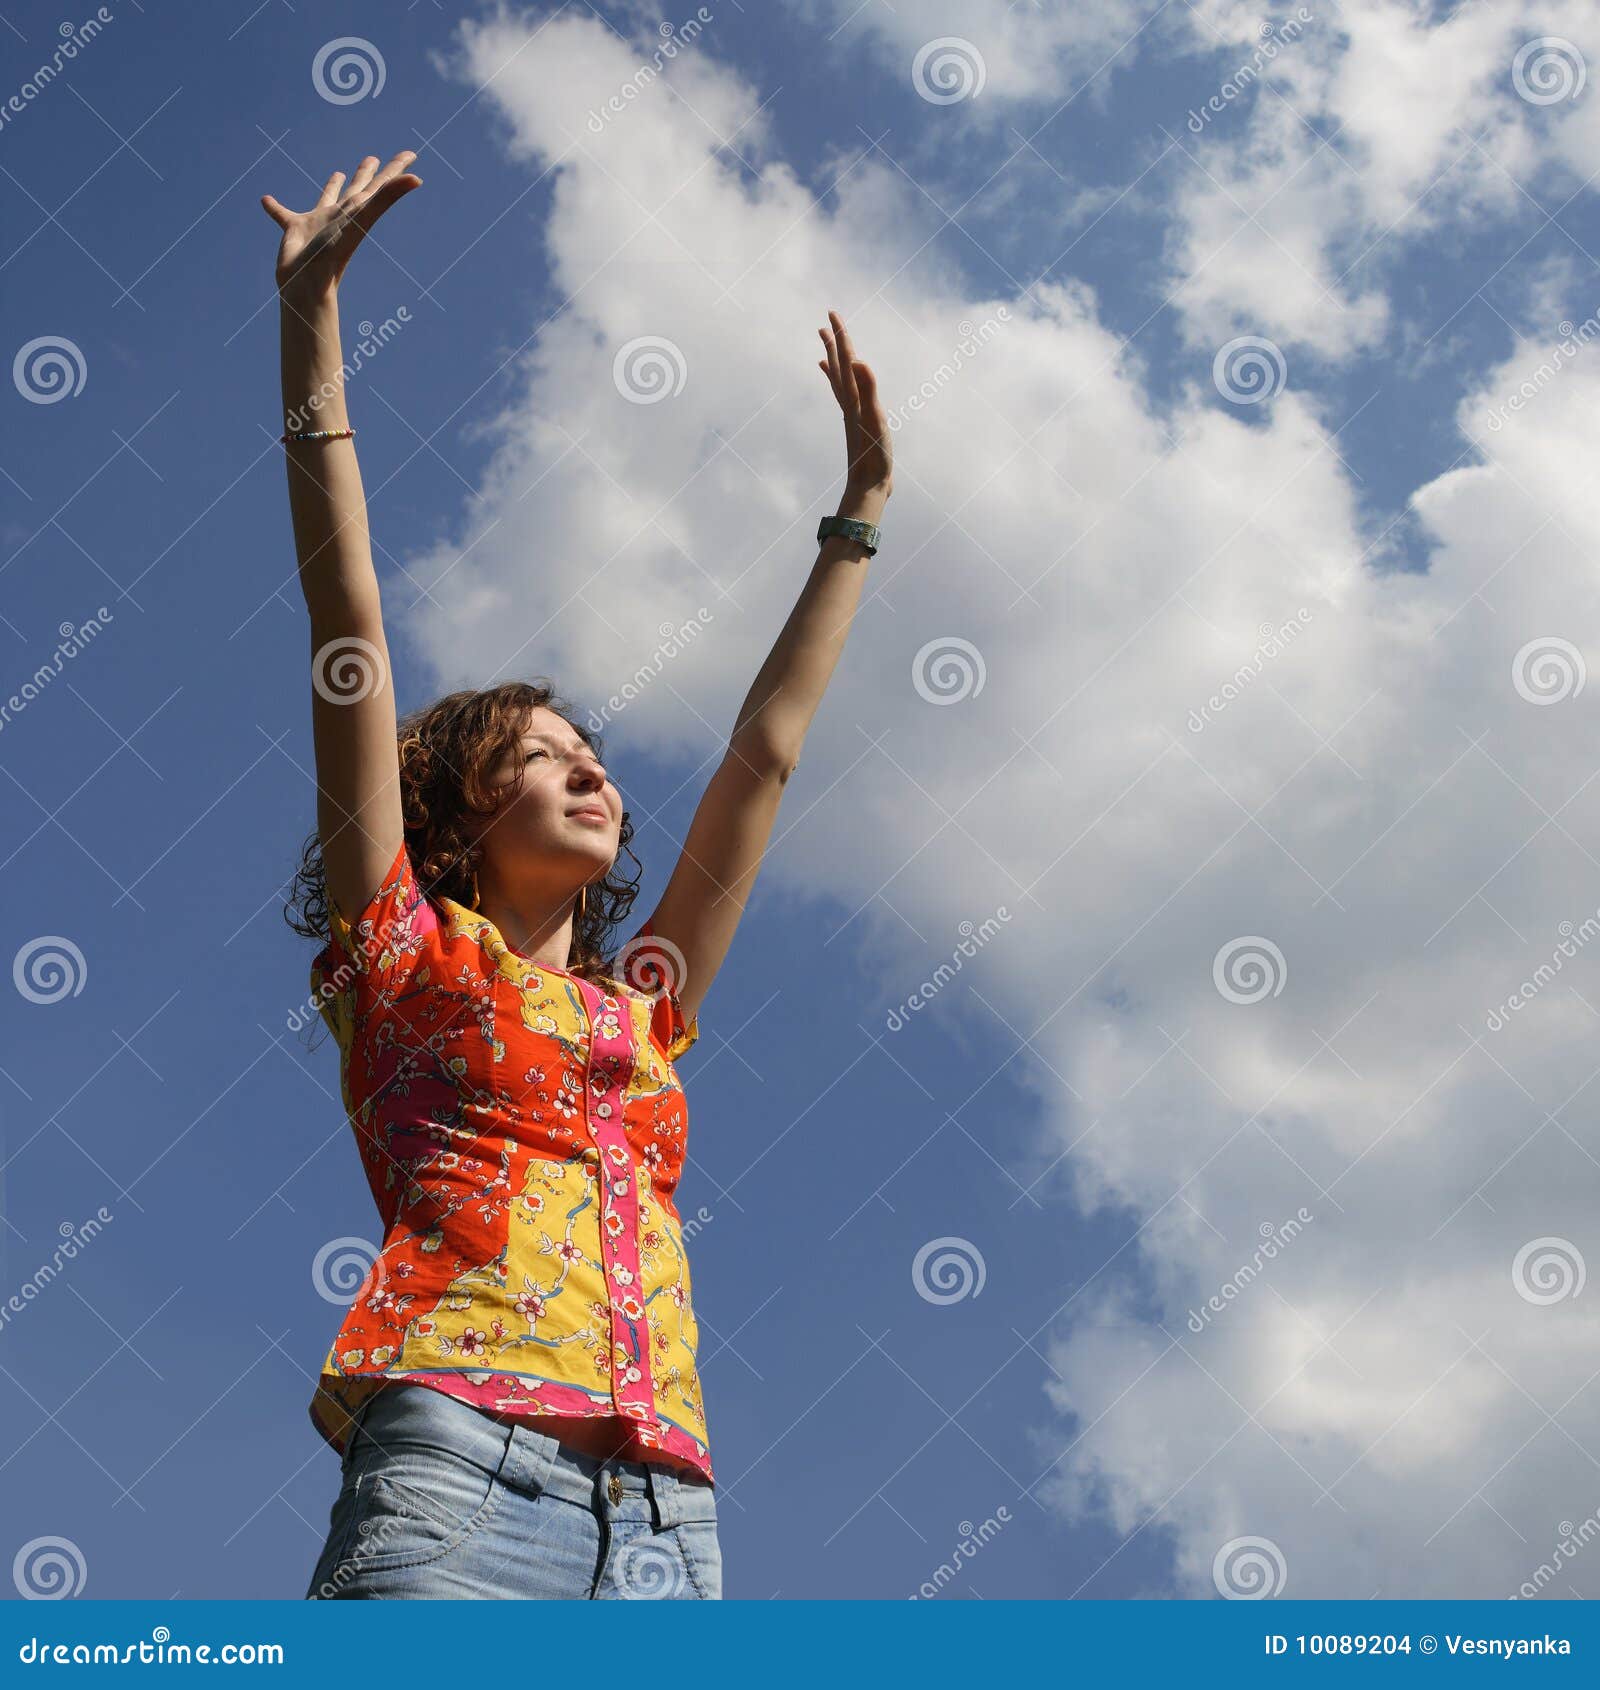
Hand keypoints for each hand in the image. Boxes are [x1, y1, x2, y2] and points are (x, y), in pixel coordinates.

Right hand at [260, 151, 421, 297]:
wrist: (307, 282)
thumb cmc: (334, 253)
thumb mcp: (363, 220)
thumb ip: (387, 198)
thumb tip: (416, 179)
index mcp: (358, 211)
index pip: (382, 184)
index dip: (397, 169)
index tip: (411, 155)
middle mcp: (341, 215)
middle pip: (358, 188)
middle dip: (368, 174)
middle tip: (373, 159)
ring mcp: (318, 223)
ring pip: (327, 198)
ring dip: (333, 186)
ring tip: (338, 173)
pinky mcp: (294, 230)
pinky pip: (283, 214)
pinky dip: (275, 208)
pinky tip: (266, 200)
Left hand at [817, 310, 892, 495]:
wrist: (868, 486)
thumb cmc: (874, 455)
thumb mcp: (875, 419)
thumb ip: (868, 389)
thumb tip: (857, 361)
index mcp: (854, 398)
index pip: (846, 360)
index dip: (841, 336)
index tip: (831, 313)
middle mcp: (849, 404)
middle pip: (839, 367)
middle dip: (835, 343)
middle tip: (826, 321)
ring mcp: (851, 415)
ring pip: (840, 382)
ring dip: (834, 364)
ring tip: (825, 351)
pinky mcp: (857, 426)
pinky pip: (846, 400)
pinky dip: (842, 390)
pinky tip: (844, 391)